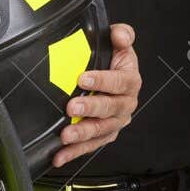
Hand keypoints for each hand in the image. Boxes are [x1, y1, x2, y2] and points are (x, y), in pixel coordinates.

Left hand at [51, 23, 140, 167]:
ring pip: (101, 130)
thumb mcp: (119, 41)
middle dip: (90, 109)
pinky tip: (60, 155)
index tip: (83, 79)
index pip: (119, 82)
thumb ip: (122, 35)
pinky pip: (91, 146)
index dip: (102, 80)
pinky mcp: (104, 134)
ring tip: (66, 135)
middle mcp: (126, 103)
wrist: (112, 73)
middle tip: (72, 107)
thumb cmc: (113, 58)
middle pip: (110, 109)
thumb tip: (120, 35)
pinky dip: (75, 152)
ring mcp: (115, 121)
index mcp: (130, 80)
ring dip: (83, 134)